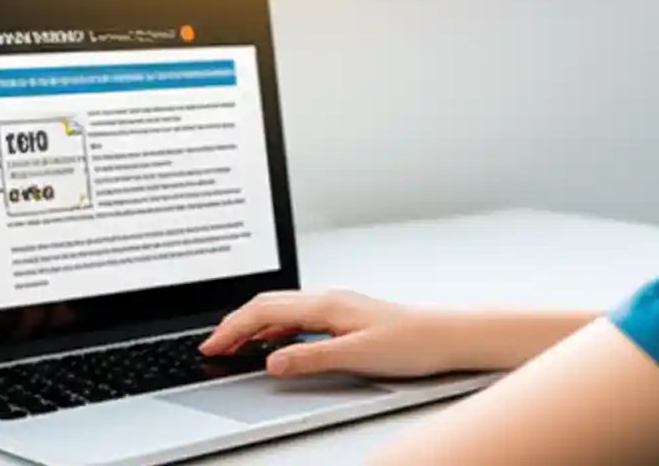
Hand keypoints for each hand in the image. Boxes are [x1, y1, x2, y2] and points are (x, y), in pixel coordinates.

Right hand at [198, 290, 455, 378]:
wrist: (446, 336)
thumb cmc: (412, 342)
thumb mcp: (356, 355)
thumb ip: (310, 357)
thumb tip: (271, 361)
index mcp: (326, 304)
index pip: (264, 311)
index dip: (233, 328)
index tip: (212, 345)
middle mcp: (328, 299)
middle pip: (267, 305)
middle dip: (235, 324)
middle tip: (213, 345)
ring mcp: (336, 306)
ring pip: (281, 309)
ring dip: (253, 325)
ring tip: (234, 345)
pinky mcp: (344, 316)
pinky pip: (297, 317)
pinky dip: (275, 328)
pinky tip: (274, 342)